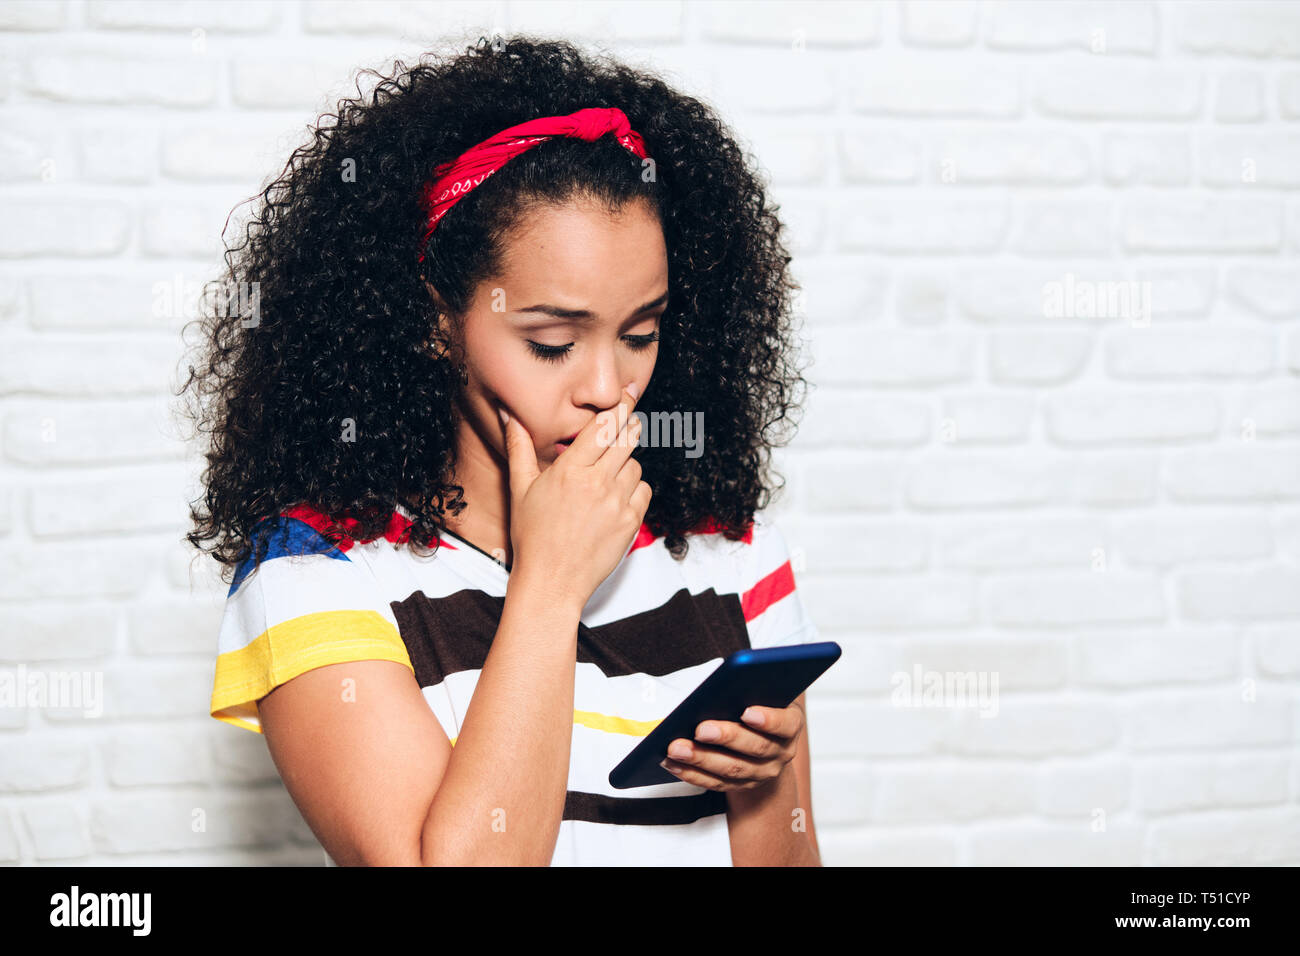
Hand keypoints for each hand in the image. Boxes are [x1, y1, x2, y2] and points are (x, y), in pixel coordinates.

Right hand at [498, 383, 650, 609]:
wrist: (551, 582)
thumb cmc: (532, 536)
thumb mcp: (520, 489)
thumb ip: (519, 447)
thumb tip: (507, 413)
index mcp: (570, 470)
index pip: (603, 426)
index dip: (618, 406)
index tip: (627, 393)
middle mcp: (597, 483)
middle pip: (627, 438)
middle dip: (630, 425)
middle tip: (629, 420)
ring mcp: (617, 504)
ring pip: (635, 465)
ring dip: (627, 463)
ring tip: (609, 473)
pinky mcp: (631, 523)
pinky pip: (644, 491)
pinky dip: (635, 489)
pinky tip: (616, 497)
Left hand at [659, 700, 804, 791]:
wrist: (764, 743)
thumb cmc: (758, 705)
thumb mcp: (762, 693)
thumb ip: (750, 688)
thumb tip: (721, 684)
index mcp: (790, 725)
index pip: (785, 724)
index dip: (769, 720)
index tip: (747, 711)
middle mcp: (781, 753)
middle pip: (754, 748)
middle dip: (726, 737)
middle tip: (700, 728)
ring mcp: (760, 773)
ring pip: (731, 769)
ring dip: (700, 758)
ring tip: (675, 746)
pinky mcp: (739, 787)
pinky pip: (713, 783)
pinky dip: (691, 773)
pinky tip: (670, 762)